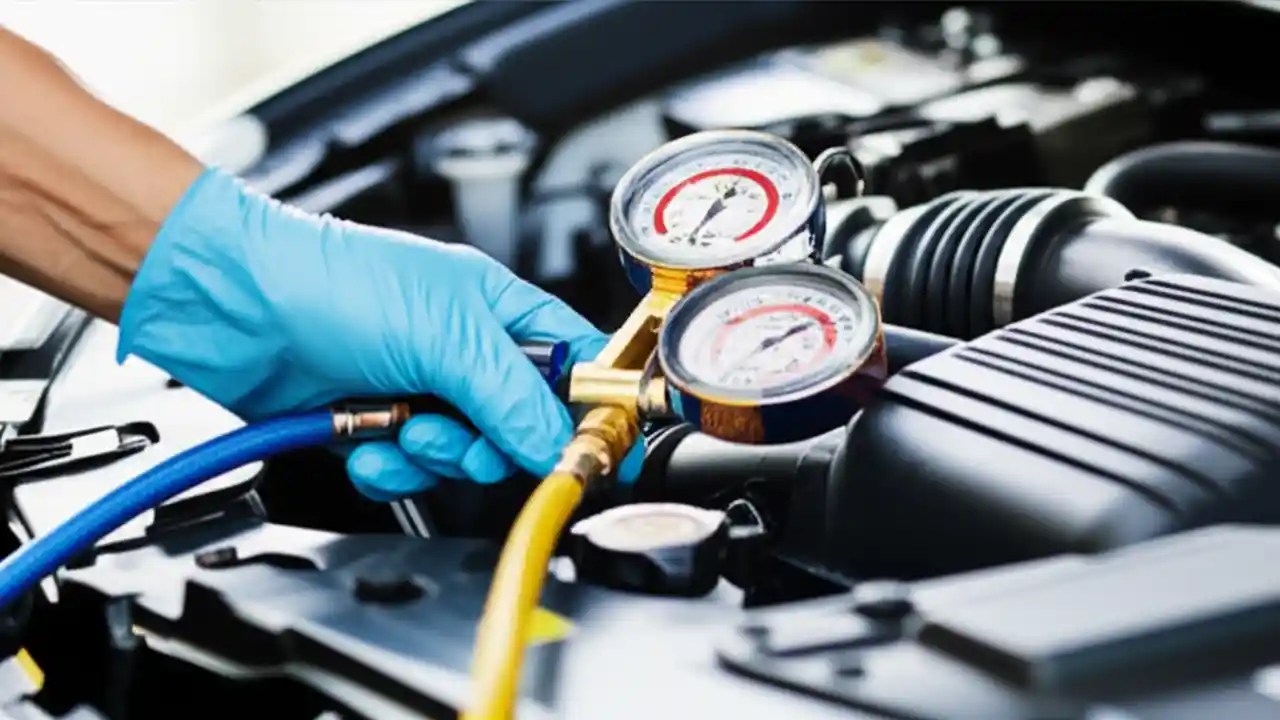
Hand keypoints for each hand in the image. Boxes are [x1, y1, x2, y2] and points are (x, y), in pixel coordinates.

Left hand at [117, 167, 641, 498]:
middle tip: (460, 432)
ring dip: (430, 455)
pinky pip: (407, 472)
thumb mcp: (444, 337)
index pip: (572, 363)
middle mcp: (463, 352)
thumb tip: (553, 446)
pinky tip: (362, 438)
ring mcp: (418, 390)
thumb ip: (508, 398)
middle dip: (488, 443)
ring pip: (462, 457)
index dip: (588, 406)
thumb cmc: (331, 282)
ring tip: (398, 425)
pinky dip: (385, 467)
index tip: (595, 446)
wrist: (231, 303)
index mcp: (498, 311)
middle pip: (519, 426)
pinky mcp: (373, 423)